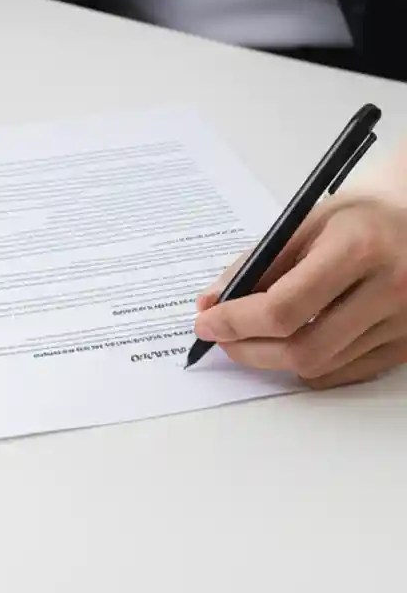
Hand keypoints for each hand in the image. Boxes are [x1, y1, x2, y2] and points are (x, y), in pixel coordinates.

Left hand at [194, 195, 406, 388]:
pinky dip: (308, 364)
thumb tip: (209, 305)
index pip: (284, 308)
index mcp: (358, 249)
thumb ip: (254, 264)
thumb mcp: (301, 224)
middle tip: (224, 339)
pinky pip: (345, 372)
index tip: (206, 324)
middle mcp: (391, 289)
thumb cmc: (353, 220)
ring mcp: (406, 321)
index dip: (236, 322)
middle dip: (249, 350)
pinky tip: (294, 341)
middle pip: (303, 348)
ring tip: (254, 336)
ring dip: (273, 358)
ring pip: (321, 365)